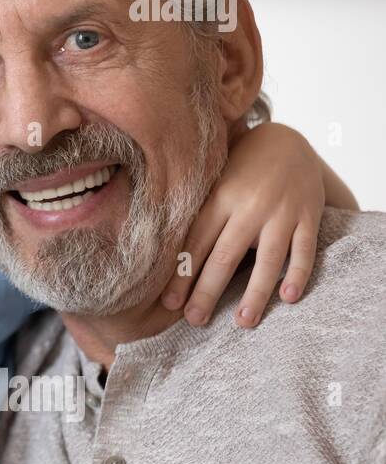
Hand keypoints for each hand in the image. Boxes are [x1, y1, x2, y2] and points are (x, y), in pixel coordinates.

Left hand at [160, 123, 322, 327]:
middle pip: (225, 256)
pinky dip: (298, 274)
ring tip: (243, 323)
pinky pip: (304, 249)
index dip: (182, 275)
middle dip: (208, 292)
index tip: (169, 304)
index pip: (195, 244)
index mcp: (218, 199)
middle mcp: (248, 207)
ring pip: (267, 259)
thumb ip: (194, 212)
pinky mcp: (308, 216)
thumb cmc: (238, 170)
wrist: (288, 140)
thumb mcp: (213, 183)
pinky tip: (288, 297)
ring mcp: (281, 212)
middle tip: (195, 321)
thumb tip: (156, 248)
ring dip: (254, 294)